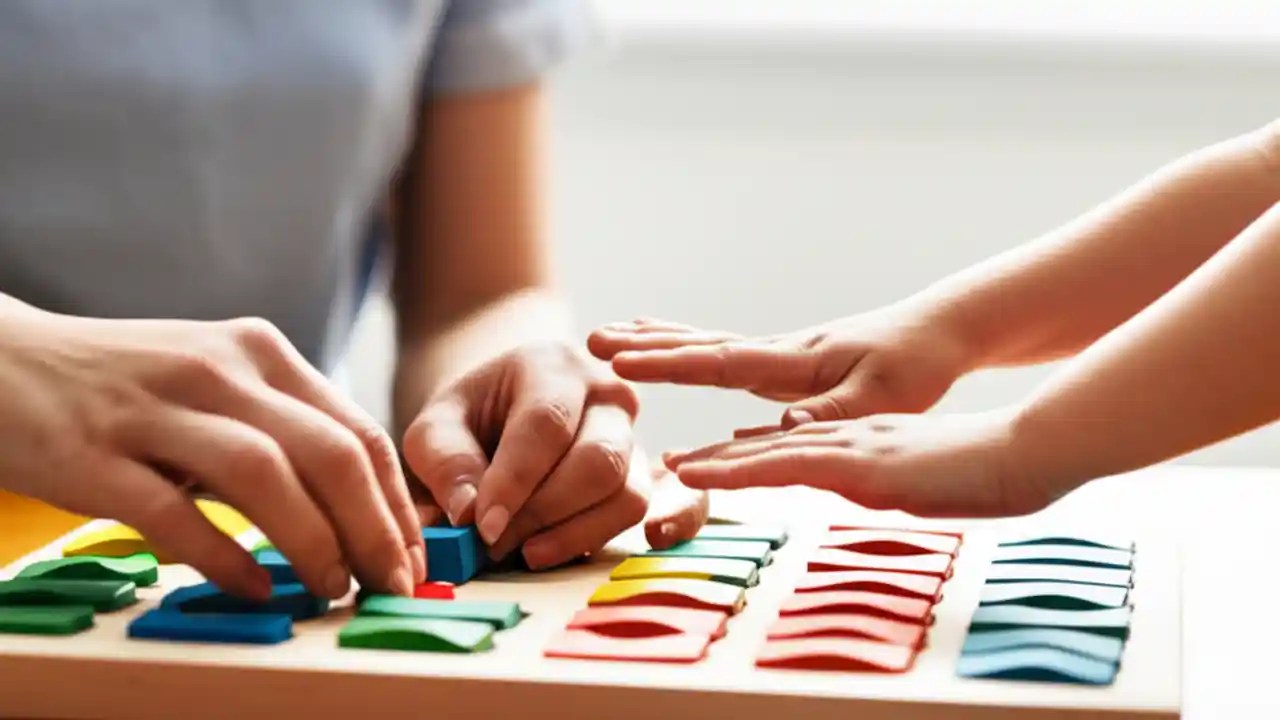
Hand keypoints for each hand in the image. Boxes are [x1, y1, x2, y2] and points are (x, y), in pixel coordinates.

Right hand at [0, 308, 422, 599]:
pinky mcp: (96, 454)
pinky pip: (176, 513)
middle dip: (375, 527)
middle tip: (391, 583)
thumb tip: (361, 504)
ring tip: (334, 590)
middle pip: (328, 453)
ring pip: (264, 477)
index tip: (413, 556)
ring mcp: (156, 410)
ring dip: (313, 543)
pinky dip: (224, 556)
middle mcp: (219, 371)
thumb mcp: (218, 380)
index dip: (395, 502)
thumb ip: (283, 423)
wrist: (3, 360)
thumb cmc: (129, 385)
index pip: (358, 430)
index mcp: (260, 352)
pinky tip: (255, 589)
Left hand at [402, 342, 707, 568]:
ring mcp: (635, 434)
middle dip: (543, 512)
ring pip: (628, 492)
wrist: (506, 411)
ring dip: (578, 533)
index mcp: (554, 366)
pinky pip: (681, 502)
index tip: (482, 528)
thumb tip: (467, 515)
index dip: (515, 482)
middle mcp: (608, 393)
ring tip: (528, 552)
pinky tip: (652, 539)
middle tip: (495, 544)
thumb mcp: (437, 429)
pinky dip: (675, 523)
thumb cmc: (472, 419)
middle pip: (597, 460)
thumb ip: (445, 464)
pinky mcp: (652, 473)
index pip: (546, 424)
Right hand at [588, 307, 971, 426]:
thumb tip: (780, 427)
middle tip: (595, 338)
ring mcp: (781, 354)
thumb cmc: (916, 366)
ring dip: (661, 339)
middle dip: (647, 344)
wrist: (940, 332)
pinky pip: (727, 357)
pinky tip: (680, 356)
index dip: (670, 363)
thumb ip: (830, 413)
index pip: (720, 361)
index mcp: (795, 360)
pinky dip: (692, 351)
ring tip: (617, 333)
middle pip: (701, 345)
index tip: (622, 358)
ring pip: (708, 344)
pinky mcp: (789, 364)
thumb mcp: (882, 398)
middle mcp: (779, 351)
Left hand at [665, 411, 1062, 517]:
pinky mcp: (857, 464)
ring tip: (673, 467)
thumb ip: (889, 479)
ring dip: (715, 461)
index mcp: (862, 446)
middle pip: (770, 448)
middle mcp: (847, 441)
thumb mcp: (923, 478)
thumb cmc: (986, 470)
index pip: (794, 452)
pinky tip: (704, 473)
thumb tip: (868, 486)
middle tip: (672, 462)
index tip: (711, 465)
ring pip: (766, 453)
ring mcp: (851, 449)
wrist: (1026, 451)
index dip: (750, 458)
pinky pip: (785, 466)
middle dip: (719, 457)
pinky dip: (738, 470)